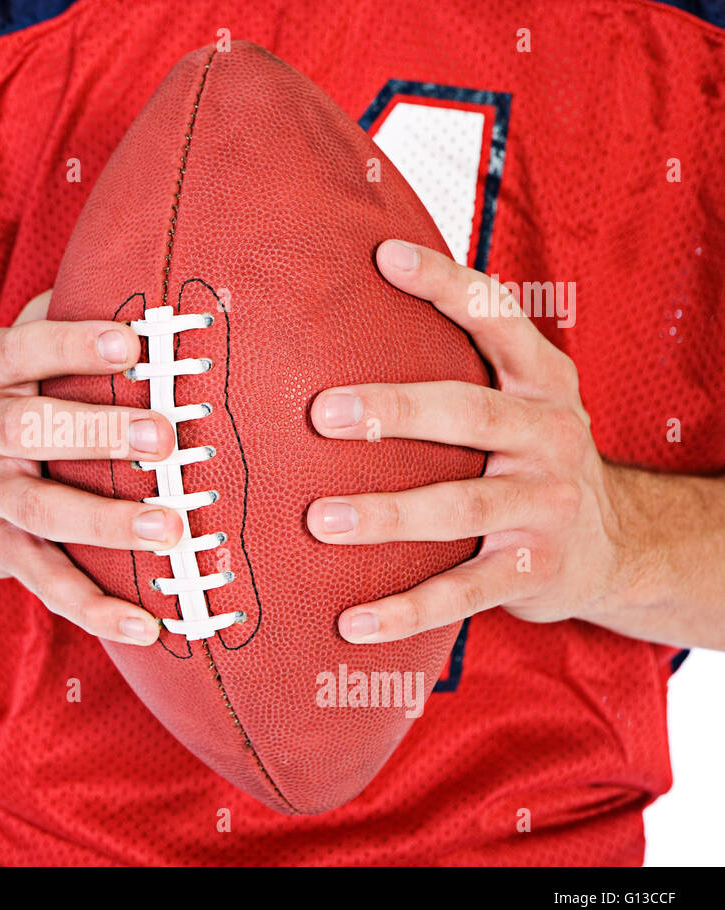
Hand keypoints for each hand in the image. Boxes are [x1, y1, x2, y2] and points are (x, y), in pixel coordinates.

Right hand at [0, 291, 183, 644]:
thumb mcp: (4, 355)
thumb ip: (53, 316)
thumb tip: (130, 262)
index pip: (25, 350)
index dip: (73, 346)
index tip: (131, 341)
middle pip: (32, 432)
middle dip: (96, 432)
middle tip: (162, 435)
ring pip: (44, 514)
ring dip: (107, 522)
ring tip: (170, 530)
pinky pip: (49, 584)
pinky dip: (97, 609)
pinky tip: (149, 623)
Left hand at [306, 240, 624, 642]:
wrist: (619, 546)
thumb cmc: (534, 458)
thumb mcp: (523, 400)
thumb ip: (465, 359)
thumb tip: (362, 295)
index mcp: (541, 381)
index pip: (495, 318)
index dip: (445, 286)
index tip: (385, 257)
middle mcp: (548, 435)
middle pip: (468, 412)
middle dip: (393, 409)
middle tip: (323, 412)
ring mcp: (543, 505)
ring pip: (460, 506)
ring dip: (388, 516)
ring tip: (320, 521)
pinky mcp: (531, 571)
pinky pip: (461, 592)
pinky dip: (405, 610)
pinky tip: (351, 622)